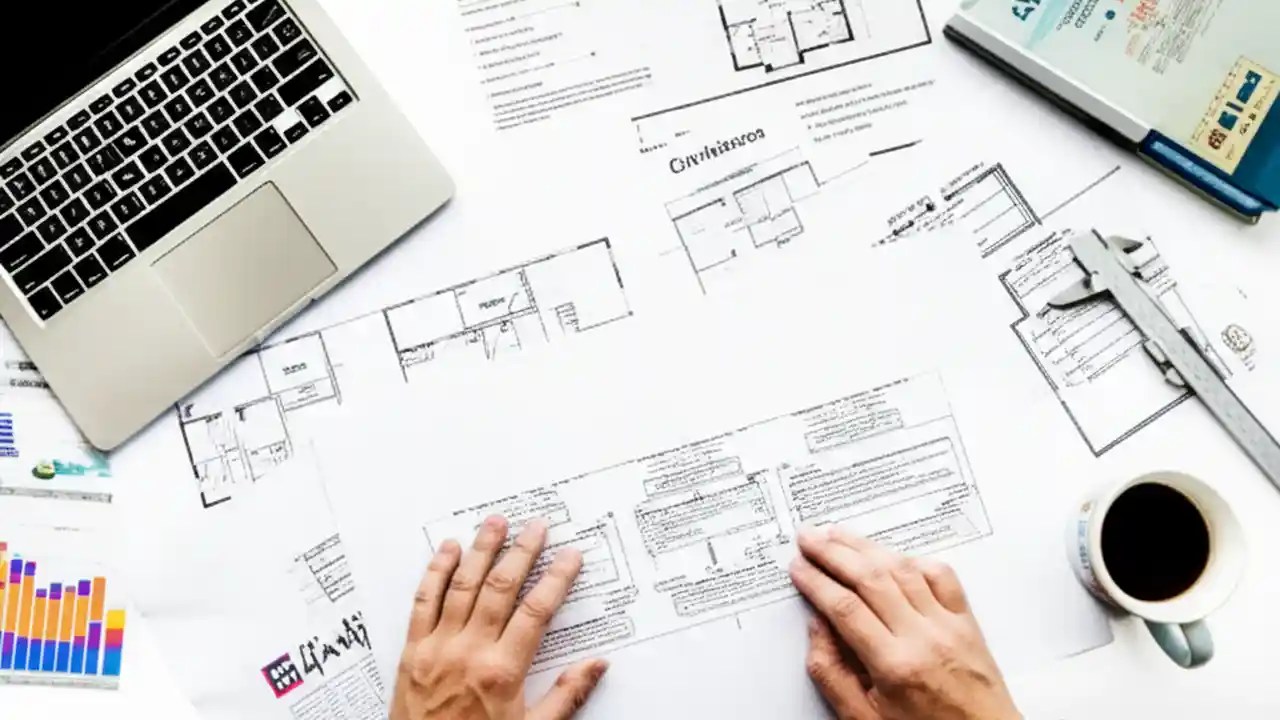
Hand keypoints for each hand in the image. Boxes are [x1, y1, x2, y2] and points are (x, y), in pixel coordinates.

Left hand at [391, 515, 608, 719]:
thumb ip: (566, 696)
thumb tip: (598, 665)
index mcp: (502, 671)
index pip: (536, 611)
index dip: (556, 579)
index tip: (570, 557)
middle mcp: (469, 652)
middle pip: (500, 588)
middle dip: (522, 552)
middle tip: (537, 526)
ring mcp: (437, 648)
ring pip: (462, 586)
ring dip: (481, 550)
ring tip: (496, 523)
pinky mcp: (413, 651)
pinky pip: (423, 602)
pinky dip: (436, 572)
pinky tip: (448, 550)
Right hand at [789, 526, 1020, 719]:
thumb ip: (833, 674)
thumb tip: (817, 627)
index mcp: (894, 666)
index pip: (845, 607)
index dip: (816, 582)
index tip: (798, 568)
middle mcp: (923, 638)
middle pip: (870, 578)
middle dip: (833, 552)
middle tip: (809, 538)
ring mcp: (948, 625)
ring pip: (902, 568)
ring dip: (866, 546)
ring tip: (839, 534)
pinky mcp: (966, 621)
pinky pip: (941, 575)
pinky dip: (914, 559)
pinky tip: (893, 554)